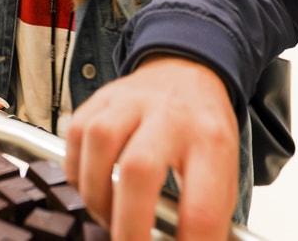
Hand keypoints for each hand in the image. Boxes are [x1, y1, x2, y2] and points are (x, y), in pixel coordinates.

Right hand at [65, 56, 238, 240]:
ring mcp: (132, 102)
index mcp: (211, 142)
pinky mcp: (102, 98)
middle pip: (139, 169)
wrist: (186, 72)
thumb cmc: (202, 128)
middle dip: (128, 225)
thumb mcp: (222, 169)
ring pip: (99, 144)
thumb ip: (205, 212)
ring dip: (97, 196)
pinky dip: (76, 173)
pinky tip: (92, 186)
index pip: (203, 207)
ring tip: (108, 216)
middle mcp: (171, 115)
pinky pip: (75, 137)